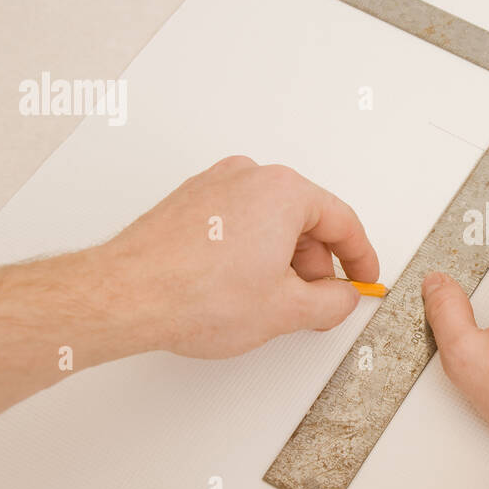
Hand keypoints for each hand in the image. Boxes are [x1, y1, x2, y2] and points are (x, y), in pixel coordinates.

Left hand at [102, 156, 378, 358]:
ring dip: (282, 260)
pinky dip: (251, 251)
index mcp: (283, 191)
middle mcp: (249, 177)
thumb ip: (332, 303)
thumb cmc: (195, 295)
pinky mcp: (188, 203)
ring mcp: (214, 186)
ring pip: (270, 221)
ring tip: (272, 302)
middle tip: (317, 301)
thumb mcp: (287, 310)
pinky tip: (241, 288)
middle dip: (317, 263)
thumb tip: (341, 297)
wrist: (125, 297)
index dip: (360, 257)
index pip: (342, 221)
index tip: (363, 278)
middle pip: (305, 219)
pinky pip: (238, 222)